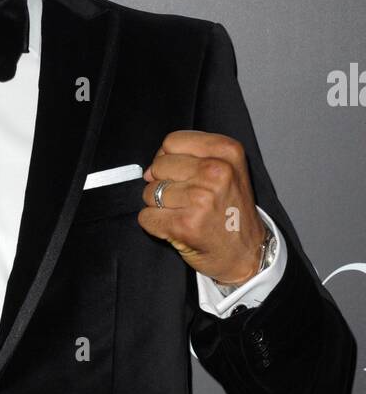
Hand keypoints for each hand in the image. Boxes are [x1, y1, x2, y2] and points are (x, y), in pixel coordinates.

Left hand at [139, 131, 264, 284]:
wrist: (247, 253)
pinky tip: (176, 228)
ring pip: (150, 193)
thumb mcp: (227, 170)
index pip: (172, 141)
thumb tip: (148, 169)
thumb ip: (190, 157)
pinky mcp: (185, 224)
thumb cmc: (231, 212)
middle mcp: (216, 172)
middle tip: (186, 200)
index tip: (181, 174)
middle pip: (158, 166)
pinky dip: (155, 225)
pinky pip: (146, 217)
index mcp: (227, 152)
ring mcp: (200, 199)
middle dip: (163, 184)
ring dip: (160, 207)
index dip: (169, 158)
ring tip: (184, 214)